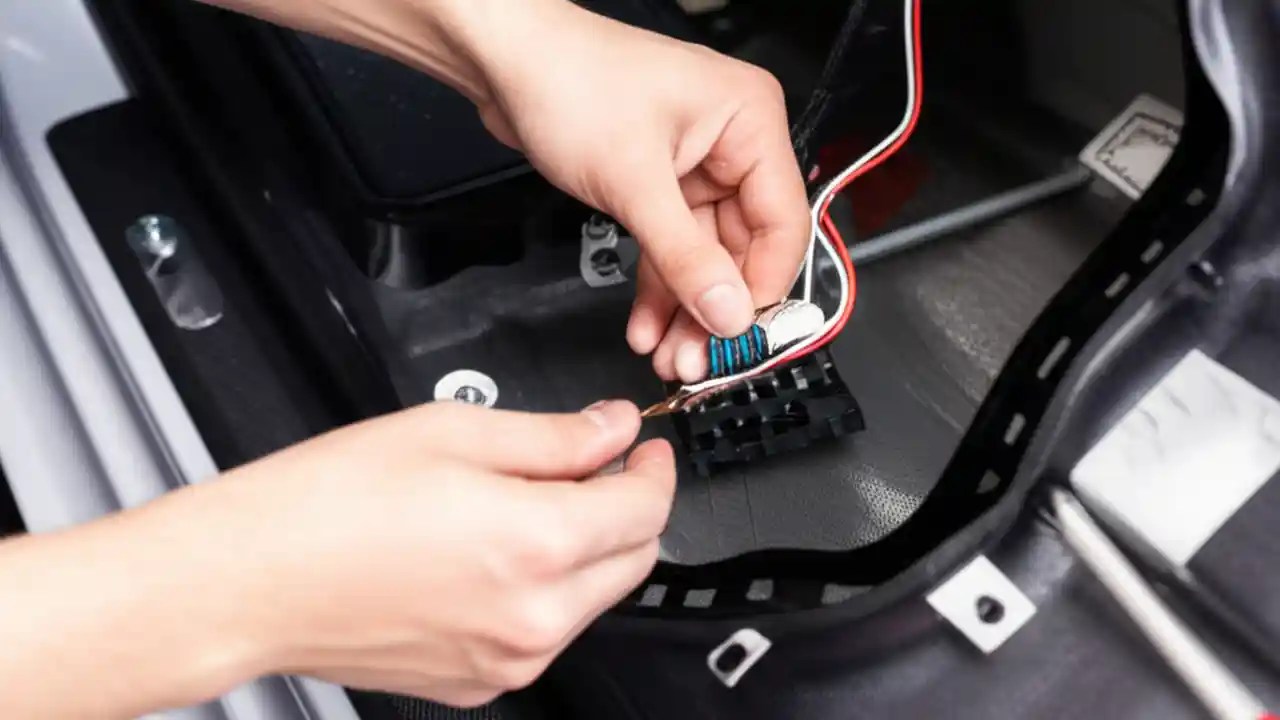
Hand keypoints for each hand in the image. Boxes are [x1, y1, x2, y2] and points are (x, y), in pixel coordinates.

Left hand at [198, 0, 809, 382]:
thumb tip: (728, 312)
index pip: (782, 222)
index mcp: (750, 121)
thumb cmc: (569, 79)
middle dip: (715, 307)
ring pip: (705, 255)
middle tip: (698, 358)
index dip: (762, 287)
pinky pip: (671, 247)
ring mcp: (693, 165)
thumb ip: (686, 256)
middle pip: (743, 247)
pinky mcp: (657, 183)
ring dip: (685, 307)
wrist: (503, 62)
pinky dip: (659, 287)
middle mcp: (730, 142)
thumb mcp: (634, 182)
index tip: (740, 337)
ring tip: (671, 353)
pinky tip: (648, 324)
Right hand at [226, 400, 672, 706]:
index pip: (646, 509)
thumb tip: (610, 430)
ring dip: (584, 551)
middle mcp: (534, 616)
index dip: (653, 469)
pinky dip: (542, 591)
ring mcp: (509, 658)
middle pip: (633, 560)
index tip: (643, 448)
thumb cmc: (327, 504)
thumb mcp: (454, 432)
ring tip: (519, 506)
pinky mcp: (480, 682)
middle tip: (587, 467)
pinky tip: (489, 553)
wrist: (249, 581)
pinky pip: (543, 632)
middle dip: (626, 509)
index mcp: (538, 544)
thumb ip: (554, 436)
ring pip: (592, 598)